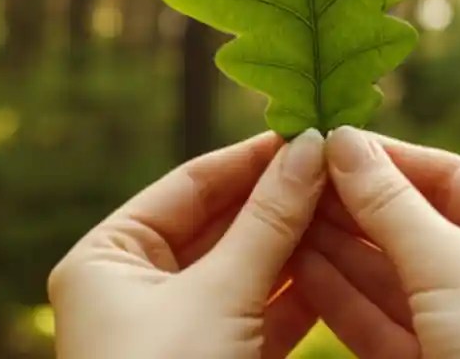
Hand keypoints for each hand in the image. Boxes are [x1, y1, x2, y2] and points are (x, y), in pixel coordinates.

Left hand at [48, 130, 326, 358]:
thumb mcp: (220, 296)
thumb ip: (270, 220)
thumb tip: (311, 147)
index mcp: (108, 257)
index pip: (191, 184)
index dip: (254, 156)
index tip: (311, 132)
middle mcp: (134, 285)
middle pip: (222, 223)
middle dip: (283, 200)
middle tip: (341, 168)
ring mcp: (174, 327)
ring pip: (245, 268)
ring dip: (297, 244)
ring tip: (351, 209)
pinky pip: (257, 312)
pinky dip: (296, 293)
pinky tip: (340, 265)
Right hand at [294, 127, 459, 358]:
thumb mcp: (454, 268)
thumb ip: (392, 205)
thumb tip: (343, 141)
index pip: (452, 178)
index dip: (388, 159)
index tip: (329, 138)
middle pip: (415, 225)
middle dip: (353, 205)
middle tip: (293, 173)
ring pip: (390, 275)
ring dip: (335, 247)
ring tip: (282, 211)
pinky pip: (380, 320)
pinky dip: (338, 295)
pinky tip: (297, 263)